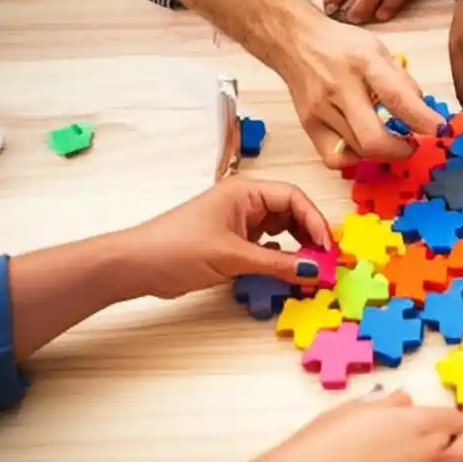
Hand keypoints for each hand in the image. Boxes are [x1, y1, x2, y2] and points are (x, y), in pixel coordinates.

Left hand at [121, 178, 331, 297]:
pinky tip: (286, 269)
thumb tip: (314, 270)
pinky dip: (281, 256)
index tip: (327, 248)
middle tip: (325, 261)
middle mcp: (245, 202)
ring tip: (310, 268)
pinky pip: (267, 245)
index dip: (315, 221)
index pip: (293, 198)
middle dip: (310, 235)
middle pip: (291, 212)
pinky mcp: (231, 241)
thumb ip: (277, 263)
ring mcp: (238, 221)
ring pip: (281, 229)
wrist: (135, 264)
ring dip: (298, 247)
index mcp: (245, 191)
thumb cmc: (177, 248)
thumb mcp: (232, 256)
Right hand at [130, 391, 462, 461]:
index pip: (452, 417)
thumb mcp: (353, 410)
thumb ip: (388, 405)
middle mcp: (428, 448)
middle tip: (435, 443)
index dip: (444, 420)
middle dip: (454, 439)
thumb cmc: (322, 445)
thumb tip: (405, 401)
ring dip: (460, 461)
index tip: (434, 424)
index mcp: (412, 420)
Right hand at [278, 14, 443, 167]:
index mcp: (363, 62)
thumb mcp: (379, 50)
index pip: (396, 97)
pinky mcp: (309, 125)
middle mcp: (340, 88)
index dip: (422, 119)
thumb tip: (422, 113)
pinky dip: (354, 158)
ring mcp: (321, 110)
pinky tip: (362, 145)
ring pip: (357, 151)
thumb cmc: (342, 46)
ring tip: (390, 141)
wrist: (294, 41)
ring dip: (382, 153)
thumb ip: (402, 81)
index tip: (439, 130)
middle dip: (399, 149)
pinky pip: (335, 157)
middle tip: (411, 144)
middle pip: (372, 138)